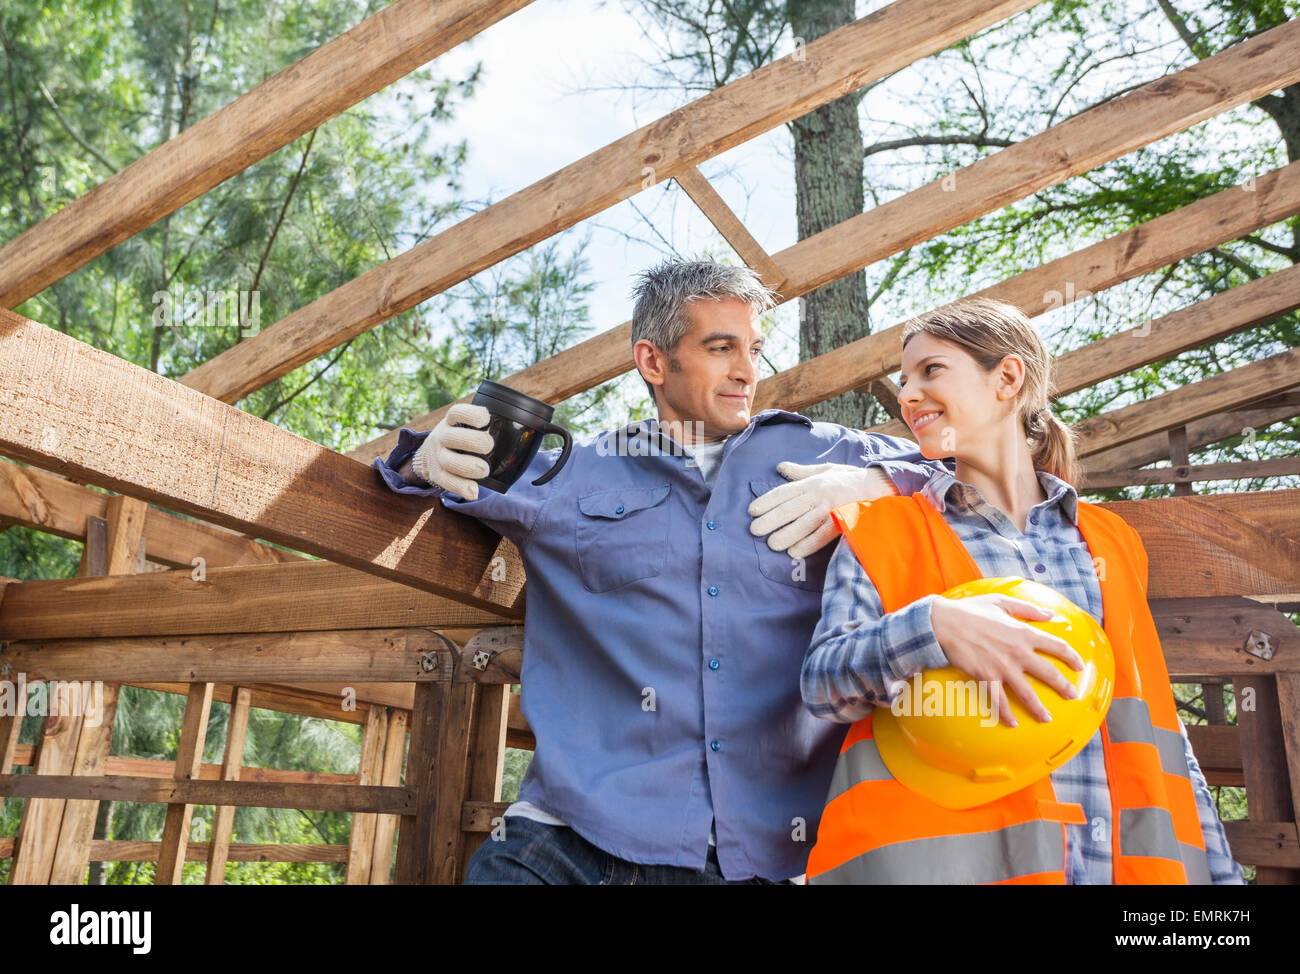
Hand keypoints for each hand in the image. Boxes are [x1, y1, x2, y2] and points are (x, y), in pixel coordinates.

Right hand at [410, 402, 494, 499]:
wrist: (429, 453)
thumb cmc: (460, 437)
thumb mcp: (466, 425)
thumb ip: (490, 424)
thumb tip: (533, 425)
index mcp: (452, 421)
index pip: (457, 412)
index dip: (471, 414)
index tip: (486, 419)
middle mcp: (442, 435)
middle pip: (453, 437)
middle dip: (474, 442)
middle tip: (489, 447)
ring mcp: (437, 455)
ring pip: (448, 461)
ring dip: (468, 467)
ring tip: (484, 471)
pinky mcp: (436, 474)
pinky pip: (445, 482)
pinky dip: (460, 488)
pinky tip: (473, 491)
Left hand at [748, 461, 897, 558]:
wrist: (881, 486)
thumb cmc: (850, 478)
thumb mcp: (826, 469)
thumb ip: (802, 472)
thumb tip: (780, 467)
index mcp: (814, 482)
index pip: (785, 492)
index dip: (767, 501)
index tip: (752, 510)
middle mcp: (820, 495)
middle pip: (791, 509)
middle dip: (771, 520)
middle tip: (754, 530)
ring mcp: (832, 509)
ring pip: (805, 524)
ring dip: (787, 535)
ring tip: (772, 544)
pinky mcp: (843, 522)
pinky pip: (823, 536)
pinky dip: (808, 545)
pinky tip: (794, 552)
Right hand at [929, 595, 1084, 727]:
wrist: (944, 623)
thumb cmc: (971, 610)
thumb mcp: (1002, 602)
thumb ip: (1029, 609)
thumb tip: (1051, 615)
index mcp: (1024, 633)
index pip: (1057, 646)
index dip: (1071, 657)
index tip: (1079, 665)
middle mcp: (1018, 652)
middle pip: (1049, 673)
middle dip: (1063, 687)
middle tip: (1072, 695)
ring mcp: (1003, 667)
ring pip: (1028, 693)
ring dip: (1039, 708)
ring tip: (1047, 718)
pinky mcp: (986, 677)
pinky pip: (999, 701)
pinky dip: (1006, 714)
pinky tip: (1012, 723)